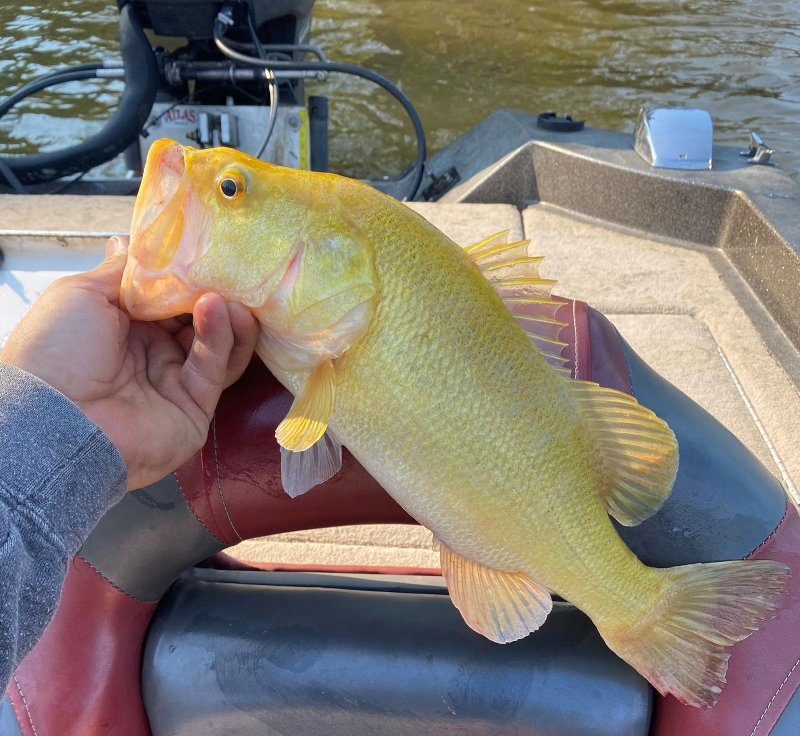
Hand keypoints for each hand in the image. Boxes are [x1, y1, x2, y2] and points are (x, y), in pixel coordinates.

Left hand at [0, 236, 258, 489]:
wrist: (55, 420)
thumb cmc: (55, 352)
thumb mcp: (81, 294)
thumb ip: (122, 271)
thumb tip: (130, 241)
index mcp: (123, 327)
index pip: (169, 298)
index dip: (188, 277)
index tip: (207, 253)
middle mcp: (152, 353)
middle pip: (197, 320)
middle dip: (216, 294)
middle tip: (231, 272)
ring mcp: (174, 382)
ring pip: (216, 346)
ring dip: (227, 318)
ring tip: (231, 295)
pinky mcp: (195, 408)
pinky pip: (213, 370)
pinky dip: (220, 339)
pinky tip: (218, 311)